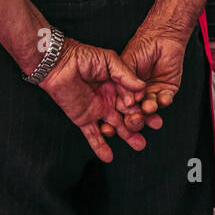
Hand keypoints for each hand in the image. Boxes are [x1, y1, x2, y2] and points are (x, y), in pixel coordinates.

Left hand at [39, 38, 146, 160]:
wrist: (58, 64)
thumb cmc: (83, 57)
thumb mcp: (108, 60)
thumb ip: (125, 74)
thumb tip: (141, 87)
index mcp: (117, 85)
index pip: (134, 97)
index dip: (143, 103)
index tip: (152, 109)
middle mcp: (109, 99)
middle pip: (128, 113)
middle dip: (142, 121)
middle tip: (155, 126)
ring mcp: (97, 110)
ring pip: (115, 127)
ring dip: (127, 136)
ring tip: (140, 144)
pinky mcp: (84, 119)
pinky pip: (93, 135)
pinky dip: (100, 147)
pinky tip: (108, 157)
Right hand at [117, 27, 188, 117]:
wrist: (162, 38)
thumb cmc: (142, 47)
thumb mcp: (127, 63)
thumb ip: (124, 82)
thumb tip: (126, 102)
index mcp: (125, 89)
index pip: (121, 106)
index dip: (119, 114)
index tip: (119, 118)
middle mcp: (138, 94)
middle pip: (135, 113)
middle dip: (135, 118)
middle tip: (136, 118)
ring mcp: (152, 93)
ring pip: (150, 109)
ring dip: (150, 109)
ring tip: (149, 106)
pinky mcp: (166, 91)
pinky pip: (165, 100)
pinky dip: (164, 101)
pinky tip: (162, 98)